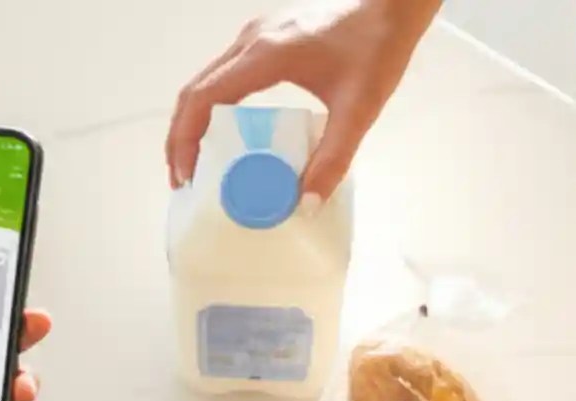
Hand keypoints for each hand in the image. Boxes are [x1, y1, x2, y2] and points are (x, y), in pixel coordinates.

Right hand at [166, 0, 440, 204]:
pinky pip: (222, 76)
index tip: (186, 177)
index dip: (184, 141)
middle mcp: (249, 42)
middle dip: (181, 140)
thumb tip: (305, 205)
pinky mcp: (263, 38)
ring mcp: (253, 37)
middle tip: (184, 180)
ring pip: (204, 83)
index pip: (201, 99)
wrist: (393, 3)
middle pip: (192, 93)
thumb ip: (334, 158)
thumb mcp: (360, 107)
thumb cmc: (378, 44)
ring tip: (198, 162)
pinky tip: (227, 133)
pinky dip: (212, 109)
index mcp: (264, 56)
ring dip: (193, 123)